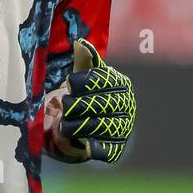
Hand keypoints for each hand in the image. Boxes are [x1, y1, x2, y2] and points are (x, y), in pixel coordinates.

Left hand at [58, 39, 135, 163]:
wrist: (94, 122)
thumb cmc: (88, 93)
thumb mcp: (85, 76)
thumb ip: (84, 60)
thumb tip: (80, 42)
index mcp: (121, 84)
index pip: (103, 81)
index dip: (83, 82)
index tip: (69, 83)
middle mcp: (127, 105)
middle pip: (99, 104)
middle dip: (77, 105)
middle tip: (65, 105)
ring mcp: (124, 127)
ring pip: (99, 126)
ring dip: (77, 125)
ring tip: (65, 123)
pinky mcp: (117, 147)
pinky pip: (106, 149)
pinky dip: (95, 147)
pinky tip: (84, 144)